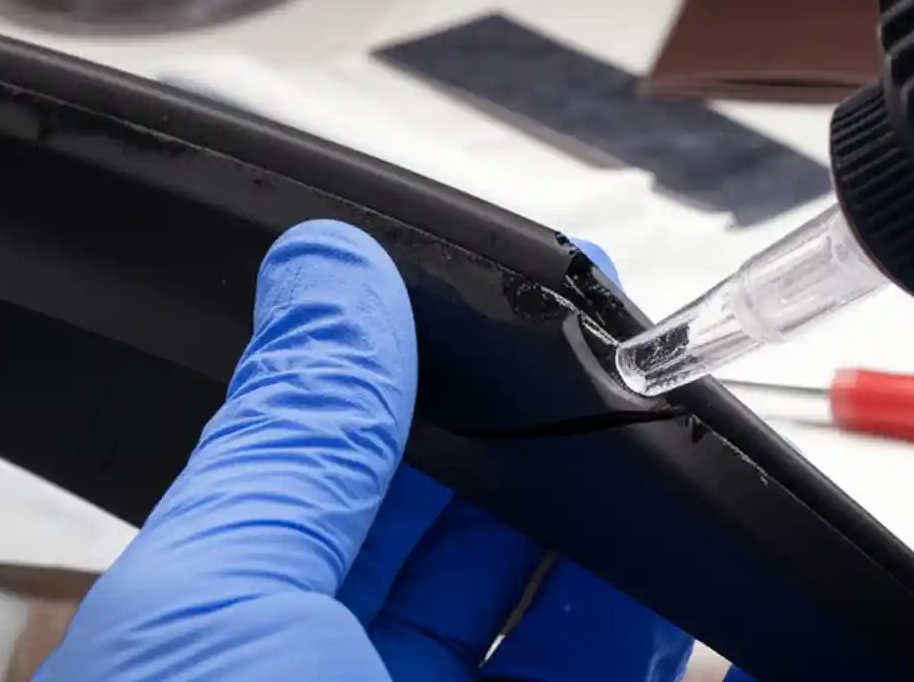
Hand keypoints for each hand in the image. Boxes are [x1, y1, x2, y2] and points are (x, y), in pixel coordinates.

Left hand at [36, 220, 690, 680]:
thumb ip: (293, 438)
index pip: (344, 469)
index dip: (420, 382)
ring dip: (613, 547)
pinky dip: (660, 640)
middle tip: (606, 383)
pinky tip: (688, 596)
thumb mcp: (225, 596)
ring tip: (658, 465)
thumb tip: (328, 271)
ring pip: (551, 617)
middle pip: (461, 538)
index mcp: (241, 618)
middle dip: (536, 456)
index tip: (500, 313)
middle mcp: (338, 668)